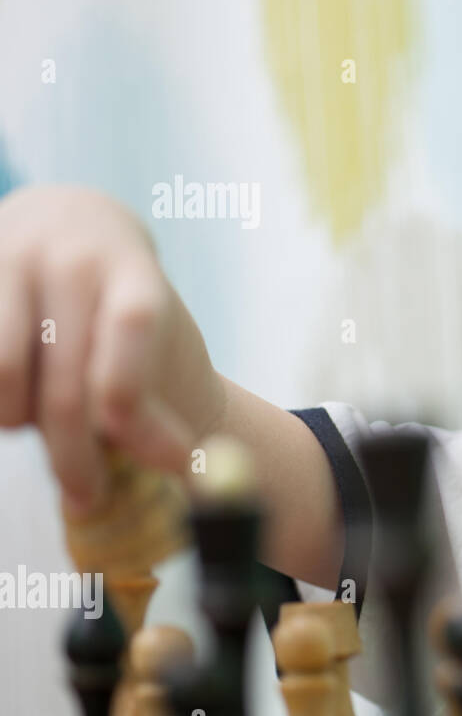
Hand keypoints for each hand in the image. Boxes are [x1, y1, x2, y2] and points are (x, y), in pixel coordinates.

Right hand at [0, 184, 224, 514]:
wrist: (72, 217)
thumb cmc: (118, 298)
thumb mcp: (154, 332)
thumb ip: (154, 404)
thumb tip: (190, 479)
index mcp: (131, 272)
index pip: (134, 323)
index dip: (129, 387)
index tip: (162, 457)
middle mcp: (67, 263)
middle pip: (65, 378)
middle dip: (77, 453)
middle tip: (88, 497)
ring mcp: (7, 265)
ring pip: (5, 375)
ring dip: (18, 421)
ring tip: (34, 423)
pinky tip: (11, 398)